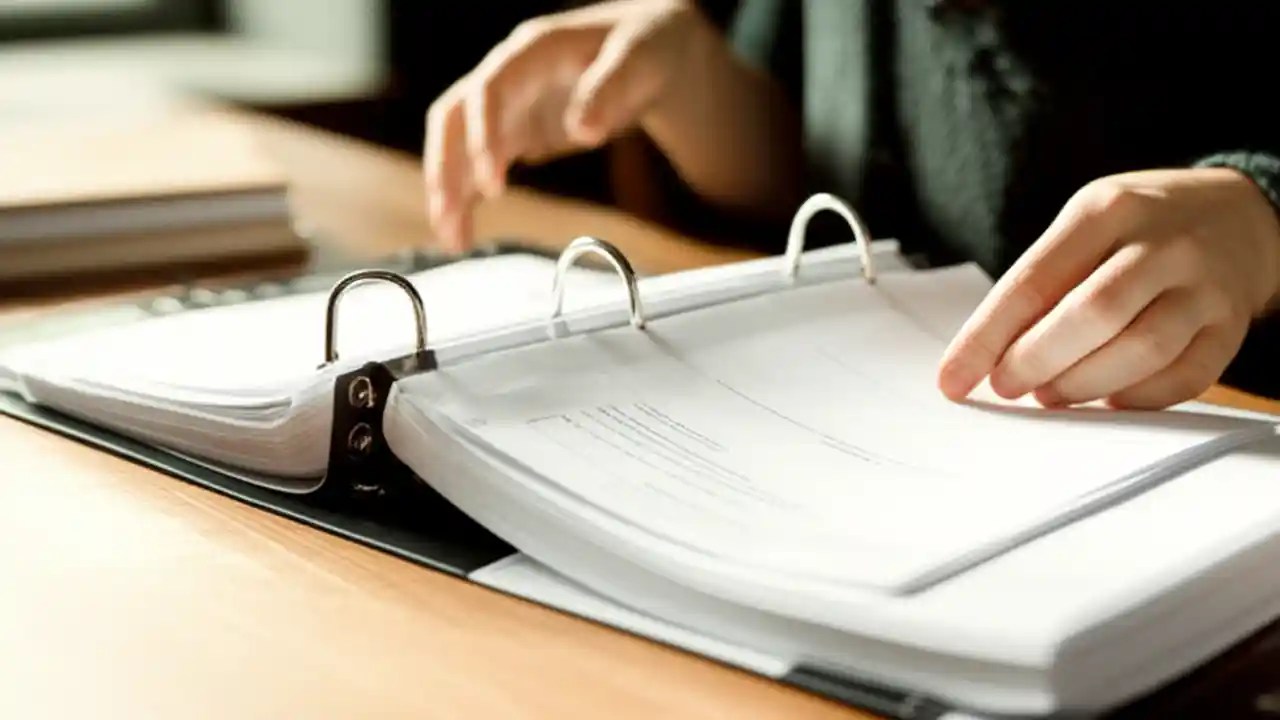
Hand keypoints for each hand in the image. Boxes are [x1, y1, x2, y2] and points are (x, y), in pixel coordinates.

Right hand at [424, 0, 710, 249]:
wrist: (654, 49)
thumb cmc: (646, 47)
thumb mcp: (640, 61)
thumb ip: (611, 90)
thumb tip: (584, 129)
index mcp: (534, 51)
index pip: (490, 90)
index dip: (484, 136)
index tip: (491, 185)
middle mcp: (509, 75)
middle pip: (456, 119)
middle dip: (447, 169)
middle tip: (449, 219)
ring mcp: (509, 104)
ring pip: (458, 144)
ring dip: (448, 189)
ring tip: (450, 239)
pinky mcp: (516, 131)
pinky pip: (478, 163)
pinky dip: (467, 195)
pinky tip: (461, 230)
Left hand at [937, 168, 1279, 408]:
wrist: (1239, 216)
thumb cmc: (1140, 227)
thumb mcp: (1086, 224)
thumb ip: (1041, 281)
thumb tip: (984, 356)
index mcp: (1107, 211)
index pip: (1034, 281)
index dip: (986, 338)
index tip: (953, 379)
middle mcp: (1163, 245)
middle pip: (1090, 315)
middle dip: (1034, 362)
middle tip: (1005, 386)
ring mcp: (1205, 287)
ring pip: (1140, 351)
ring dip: (1081, 386)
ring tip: (1049, 394)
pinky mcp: (1231, 327)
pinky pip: (1184, 379)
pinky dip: (1135, 398)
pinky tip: (1106, 397)